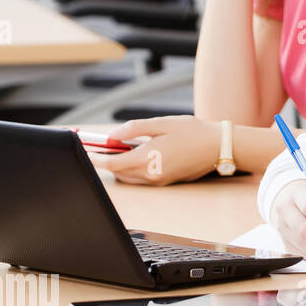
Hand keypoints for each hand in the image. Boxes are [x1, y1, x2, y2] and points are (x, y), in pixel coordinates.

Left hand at [87, 116, 218, 184]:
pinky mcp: (167, 181)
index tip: (86, 150)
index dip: (95, 157)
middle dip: (106, 160)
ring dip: (120, 165)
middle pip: (117, 172)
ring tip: (119, 148)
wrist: (220, 147)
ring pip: (129, 177)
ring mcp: (159, 180)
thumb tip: (113, 135)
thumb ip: (134, 129)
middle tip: (100, 146)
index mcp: (147, 159)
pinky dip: (133, 168)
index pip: (111, 162)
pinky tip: (138, 154)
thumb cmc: (194, 132)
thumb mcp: (162, 123)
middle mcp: (151, 175)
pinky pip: (142, 178)